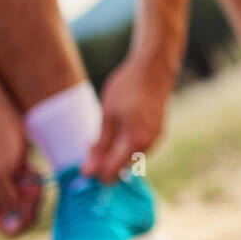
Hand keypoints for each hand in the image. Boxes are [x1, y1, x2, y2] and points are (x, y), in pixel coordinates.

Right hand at [0, 119, 40, 236]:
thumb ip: (7, 202)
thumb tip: (15, 228)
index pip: (10, 230)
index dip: (24, 218)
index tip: (27, 199)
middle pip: (25, 218)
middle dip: (31, 200)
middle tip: (27, 181)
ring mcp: (8, 191)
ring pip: (32, 204)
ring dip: (34, 187)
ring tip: (25, 171)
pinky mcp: (19, 180)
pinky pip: (35, 189)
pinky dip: (35, 179)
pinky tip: (26, 166)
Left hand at [83, 53, 174, 181]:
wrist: (153, 67)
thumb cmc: (127, 88)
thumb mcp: (108, 116)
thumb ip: (100, 145)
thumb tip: (89, 171)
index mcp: (136, 143)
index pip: (113, 172)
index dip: (96, 172)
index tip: (82, 165)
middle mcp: (149, 145)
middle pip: (122, 166)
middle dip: (104, 162)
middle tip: (89, 145)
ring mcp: (156, 138)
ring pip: (130, 157)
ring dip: (114, 153)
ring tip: (99, 136)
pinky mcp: (158, 130)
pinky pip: (138, 146)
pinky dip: (124, 144)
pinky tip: (115, 131)